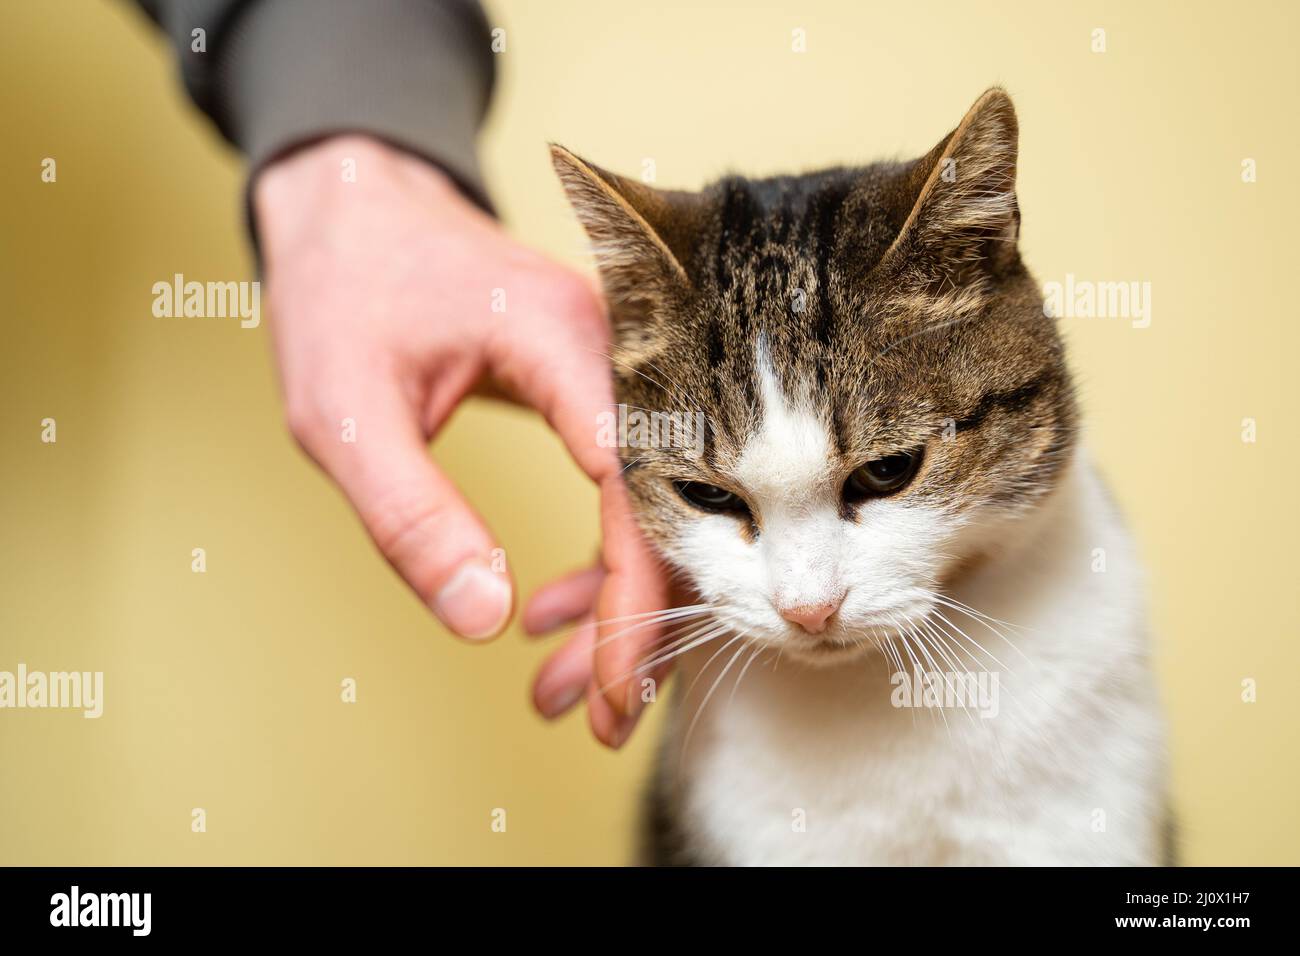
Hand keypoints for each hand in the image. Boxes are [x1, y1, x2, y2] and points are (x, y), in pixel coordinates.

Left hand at [253, 135, 667, 745]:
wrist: (360, 210)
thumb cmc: (347, 290)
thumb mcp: (345, 415)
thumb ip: (411, 516)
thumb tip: (484, 618)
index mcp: (567, 340)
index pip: (634, 488)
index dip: (633, 600)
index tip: (616, 693)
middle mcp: (620, 351)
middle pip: (668, 508)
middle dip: (636, 622)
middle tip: (598, 717)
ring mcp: (620, 369)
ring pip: (656, 507)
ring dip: (616, 602)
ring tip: (562, 687)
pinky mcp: (604, 390)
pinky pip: (628, 486)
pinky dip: (599, 558)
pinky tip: (549, 610)